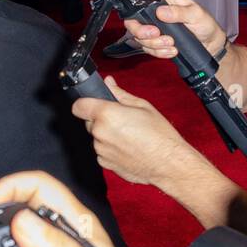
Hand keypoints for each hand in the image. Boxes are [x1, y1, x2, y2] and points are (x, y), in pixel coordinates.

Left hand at [71, 76, 195, 187]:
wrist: (168, 163)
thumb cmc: (159, 136)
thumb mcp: (143, 106)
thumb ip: (120, 94)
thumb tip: (108, 83)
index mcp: (107, 114)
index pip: (79, 106)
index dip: (86, 103)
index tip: (93, 104)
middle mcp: (100, 132)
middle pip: (89, 121)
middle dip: (101, 119)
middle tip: (122, 120)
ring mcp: (101, 150)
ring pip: (97, 137)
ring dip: (107, 135)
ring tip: (129, 136)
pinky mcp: (105, 163)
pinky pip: (102, 151)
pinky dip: (111, 148)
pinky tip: (128, 148)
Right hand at [122, 0, 225, 59]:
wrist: (210, 44)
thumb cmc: (205, 24)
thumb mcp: (196, 14)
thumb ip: (179, 12)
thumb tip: (161, 11)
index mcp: (164, 0)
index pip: (141, 2)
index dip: (138, 15)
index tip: (152, 27)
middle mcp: (155, 13)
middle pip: (134, 23)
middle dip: (143, 33)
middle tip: (157, 36)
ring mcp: (154, 29)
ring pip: (140, 39)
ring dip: (155, 45)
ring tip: (172, 44)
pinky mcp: (156, 42)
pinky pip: (148, 50)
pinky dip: (159, 53)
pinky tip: (171, 50)